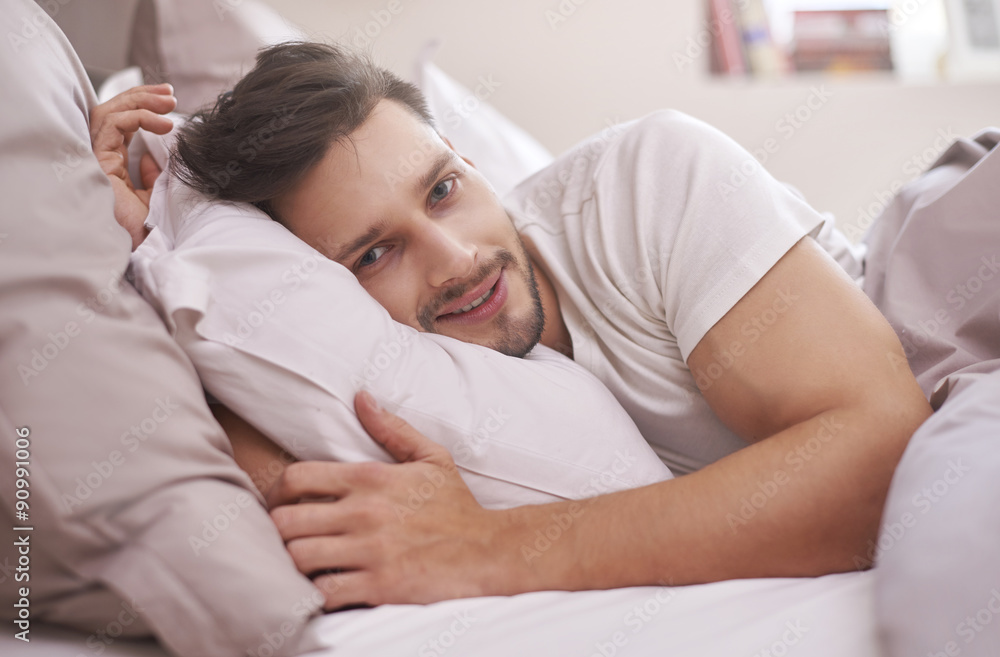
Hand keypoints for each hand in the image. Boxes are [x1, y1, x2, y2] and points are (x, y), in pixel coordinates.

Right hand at [89, 84, 175, 249]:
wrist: (141, 247)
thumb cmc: (145, 228)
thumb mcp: (154, 196)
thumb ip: (153, 176)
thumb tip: (153, 157)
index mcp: (113, 162)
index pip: (122, 123)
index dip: (143, 106)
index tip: (169, 101)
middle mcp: (101, 157)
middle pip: (113, 112)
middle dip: (141, 96)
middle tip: (169, 92)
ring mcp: (96, 158)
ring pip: (109, 113)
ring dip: (140, 102)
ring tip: (169, 103)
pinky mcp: (97, 161)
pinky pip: (112, 126)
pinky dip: (138, 118)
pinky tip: (163, 123)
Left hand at [266, 391, 512, 609]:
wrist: (489, 550)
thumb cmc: (457, 506)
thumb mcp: (431, 458)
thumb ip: (391, 429)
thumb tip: (361, 398)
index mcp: (370, 477)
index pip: (296, 477)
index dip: (274, 494)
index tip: (278, 506)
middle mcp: (364, 512)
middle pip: (286, 522)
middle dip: (278, 532)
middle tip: (285, 539)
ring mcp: (370, 551)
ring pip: (298, 559)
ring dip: (293, 565)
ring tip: (302, 565)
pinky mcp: (379, 586)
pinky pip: (325, 593)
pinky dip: (317, 594)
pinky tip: (326, 588)